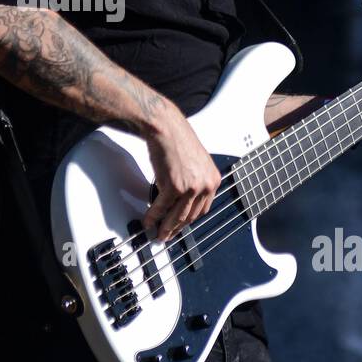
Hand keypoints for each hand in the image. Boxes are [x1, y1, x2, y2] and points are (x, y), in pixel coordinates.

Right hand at [141, 102, 222, 241]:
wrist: (166, 127)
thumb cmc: (177, 140)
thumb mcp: (196, 163)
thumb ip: (194, 181)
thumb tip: (183, 198)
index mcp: (213, 180)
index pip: (202, 209)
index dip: (189, 220)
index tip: (180, 226)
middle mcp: (205, 185)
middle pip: (190, 216)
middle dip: (177, 228)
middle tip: (167, 234)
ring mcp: (190, 188)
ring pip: (177, 216)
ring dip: (165, 228)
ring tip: (158, 233)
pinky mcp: (174, 187)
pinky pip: (161, 208)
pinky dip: (153, 217)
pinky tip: (148, 221)